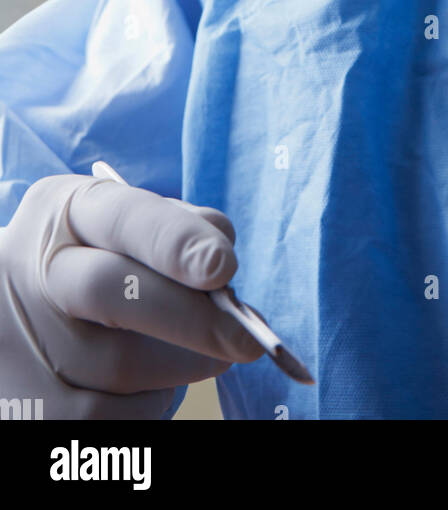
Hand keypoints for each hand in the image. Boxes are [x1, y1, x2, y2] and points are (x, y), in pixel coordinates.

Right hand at [0, 173, 264, 418]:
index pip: (124, 218)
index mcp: (66, 209)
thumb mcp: (131, 223)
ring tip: (204, 351)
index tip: (223, 266)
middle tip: (245, 340)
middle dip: (189, 317)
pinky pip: (113, 414)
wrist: (25, 309)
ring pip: (120, 365)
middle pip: (111, 293)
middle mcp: (37, 269)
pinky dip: (153, 399)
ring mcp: (27, 339)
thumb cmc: (101, 257)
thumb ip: (180, 229)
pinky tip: (159, 378)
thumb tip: (221, 268)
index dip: (175, 241)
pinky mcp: (33, 403)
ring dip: (183, 362)